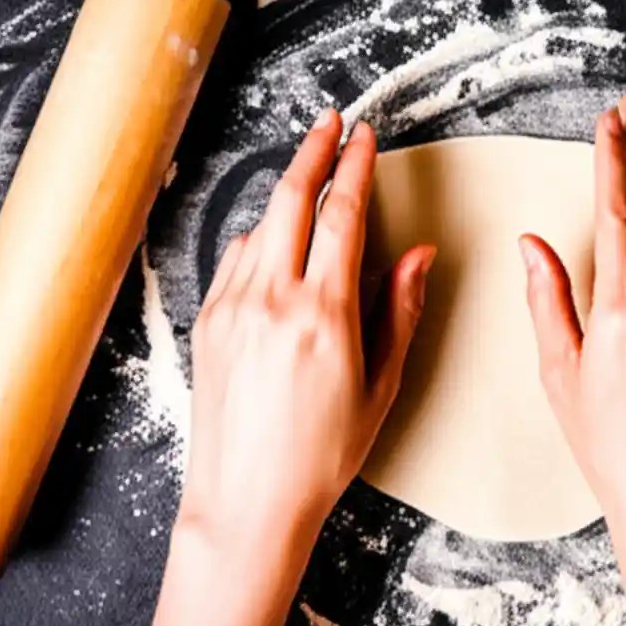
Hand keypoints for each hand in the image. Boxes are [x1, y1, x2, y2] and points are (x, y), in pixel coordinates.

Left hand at [152, 110, 434, 625]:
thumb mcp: (380, 386)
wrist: (246, 503)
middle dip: (313, 150)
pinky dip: (260, 239)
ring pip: (260, 226)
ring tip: (311, 189)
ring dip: (287, 197)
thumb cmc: (322, 456)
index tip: (365, 136)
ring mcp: (231, 309)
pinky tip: (277, 246)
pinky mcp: (207, 324)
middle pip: (292, 198)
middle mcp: (271, 300)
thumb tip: (418, 254)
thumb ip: (399, 310)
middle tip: (331, 122)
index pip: (343, 216)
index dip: (357, 166)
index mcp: (324, 314)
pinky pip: (236, 260)